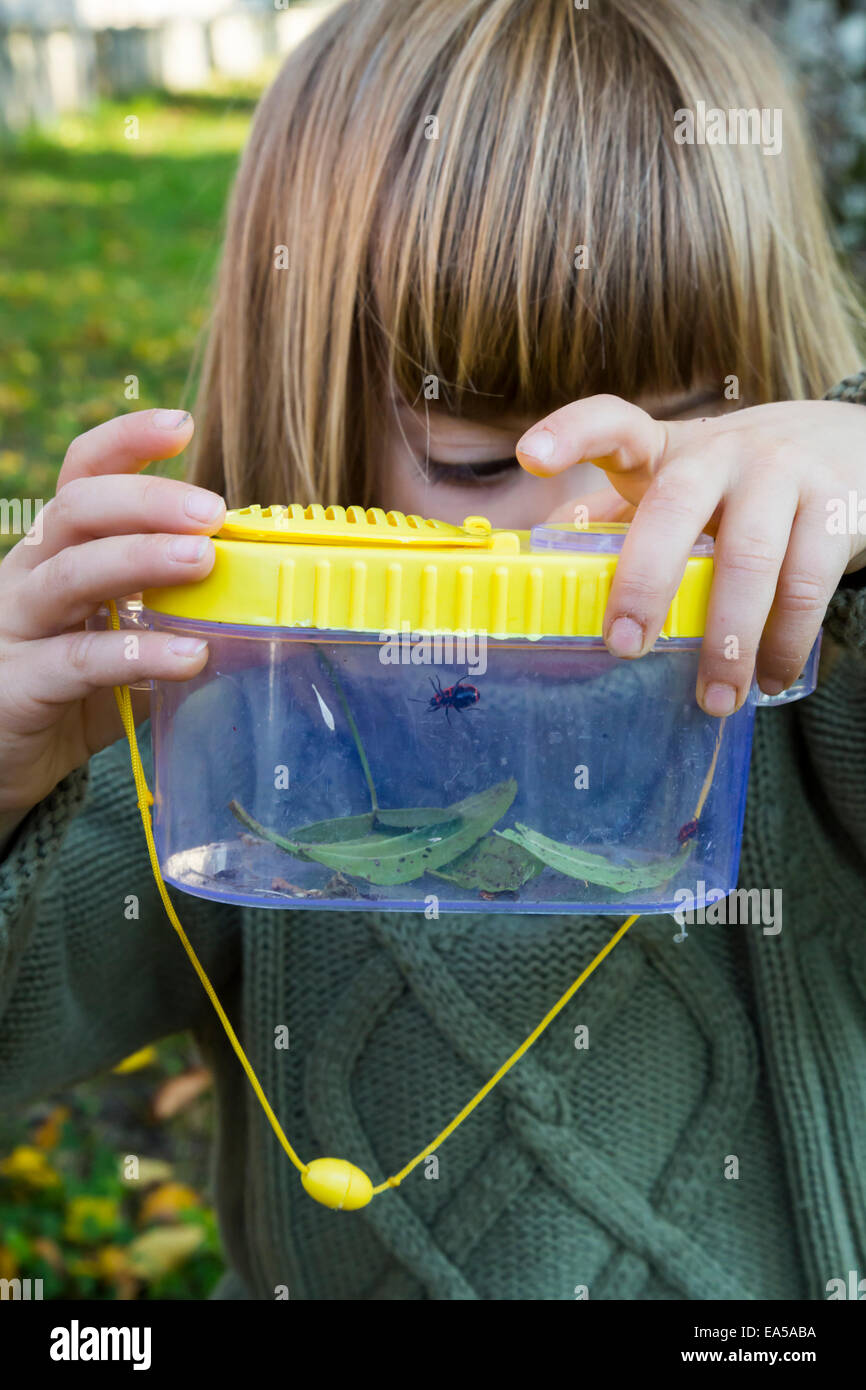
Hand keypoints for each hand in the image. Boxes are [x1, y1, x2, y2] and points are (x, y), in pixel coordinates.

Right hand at [0, 408, 224, 827]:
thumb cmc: (70, 694)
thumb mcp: (125, 640)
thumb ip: (179, 615)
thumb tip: (272, 604)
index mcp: (57, 552)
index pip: (81, 476)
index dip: (124, 442)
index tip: (181, 425)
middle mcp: (29, 576)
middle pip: (75, 509)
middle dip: (146, 500)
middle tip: (212, 512)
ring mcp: (16, 629)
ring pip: (70, 573)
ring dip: (140, 558)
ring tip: (204, 560)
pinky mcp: (18, 688)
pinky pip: (78, 661)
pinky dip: (136, 654)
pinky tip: (189, 656)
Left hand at [516, 395, 865, 714]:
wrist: (860, 447)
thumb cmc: (746, 481)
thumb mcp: (684, 482)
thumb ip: (623, 512)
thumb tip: (546, 546)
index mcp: (670, 449)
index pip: (614, 423)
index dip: (571, 434)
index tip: (530, 457)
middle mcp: (723, 452)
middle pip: (674, 506)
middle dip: (645, 579)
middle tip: (624, 645)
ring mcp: (783, 474)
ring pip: (748, 559)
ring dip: (727, 638)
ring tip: (714, 698)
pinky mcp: (836, 507)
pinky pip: (805, 585)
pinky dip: (785, 642)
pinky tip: (768, 678)